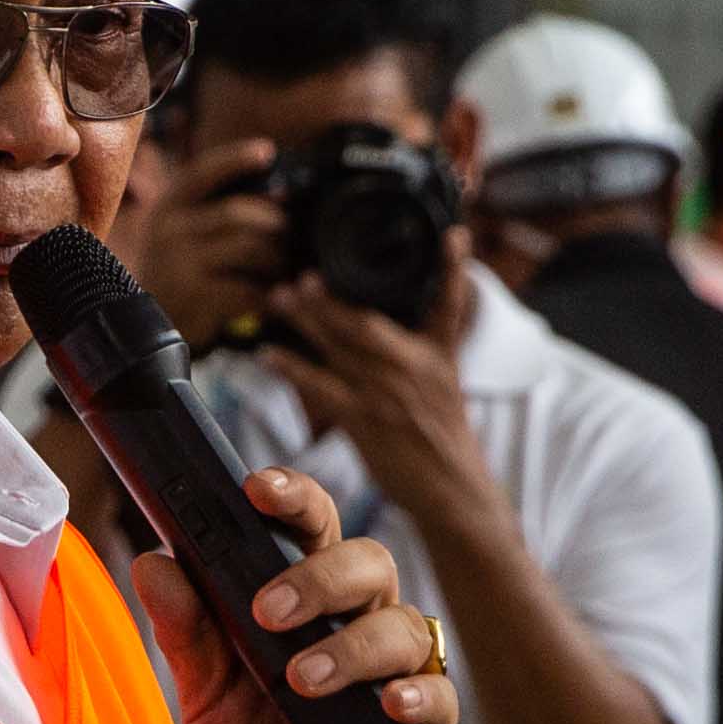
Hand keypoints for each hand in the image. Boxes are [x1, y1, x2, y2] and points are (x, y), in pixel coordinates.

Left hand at [125, 463, 457, 723]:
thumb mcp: (205, 699)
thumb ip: (187, 633)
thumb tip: (155, 561)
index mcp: (306, 602)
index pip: (310, 529)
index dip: (293, 498)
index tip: (258, 489)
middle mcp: (358, 625)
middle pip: (368, 562)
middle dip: (318, 577)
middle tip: (267, 611)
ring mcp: (395, 676)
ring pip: (405, 625)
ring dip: (352, 645)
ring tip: (303, 680)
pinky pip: (440, 697)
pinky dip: (416, 695)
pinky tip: (387, 705)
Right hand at [135, 139, 287, 348]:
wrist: (143, 327)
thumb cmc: (177, 271)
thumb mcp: (180, 232)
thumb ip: (215, 209)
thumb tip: (280, 192)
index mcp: (168, 206)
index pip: (203, 171)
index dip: (236, 158)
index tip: (267, 151)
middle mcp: (169, 229)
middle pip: (238, 213)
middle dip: (274, 223)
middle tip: (290, 235)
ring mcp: (180, 263)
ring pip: (248, 248)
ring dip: (276, 259)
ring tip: (281, 268)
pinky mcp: (195, 296)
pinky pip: (247, 288)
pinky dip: (268, 294)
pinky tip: (273, 297)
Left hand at [260, 260, 488, 530]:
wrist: (451, 489)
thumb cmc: (444, 436)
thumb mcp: (446, 383)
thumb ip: (423, 347)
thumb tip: (390, 321)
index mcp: (439, 355)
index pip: (450, 302)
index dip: (452, 266)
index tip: (453, 234)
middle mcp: (414, 368)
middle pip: (368, 321)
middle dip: (333, 296)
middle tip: (303, 272)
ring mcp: (387, 394)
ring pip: (341, 347)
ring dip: (307, 320)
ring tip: (279, 297)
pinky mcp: (365, 421)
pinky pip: (322, 388)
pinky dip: (293, 368)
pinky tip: (269, 354)